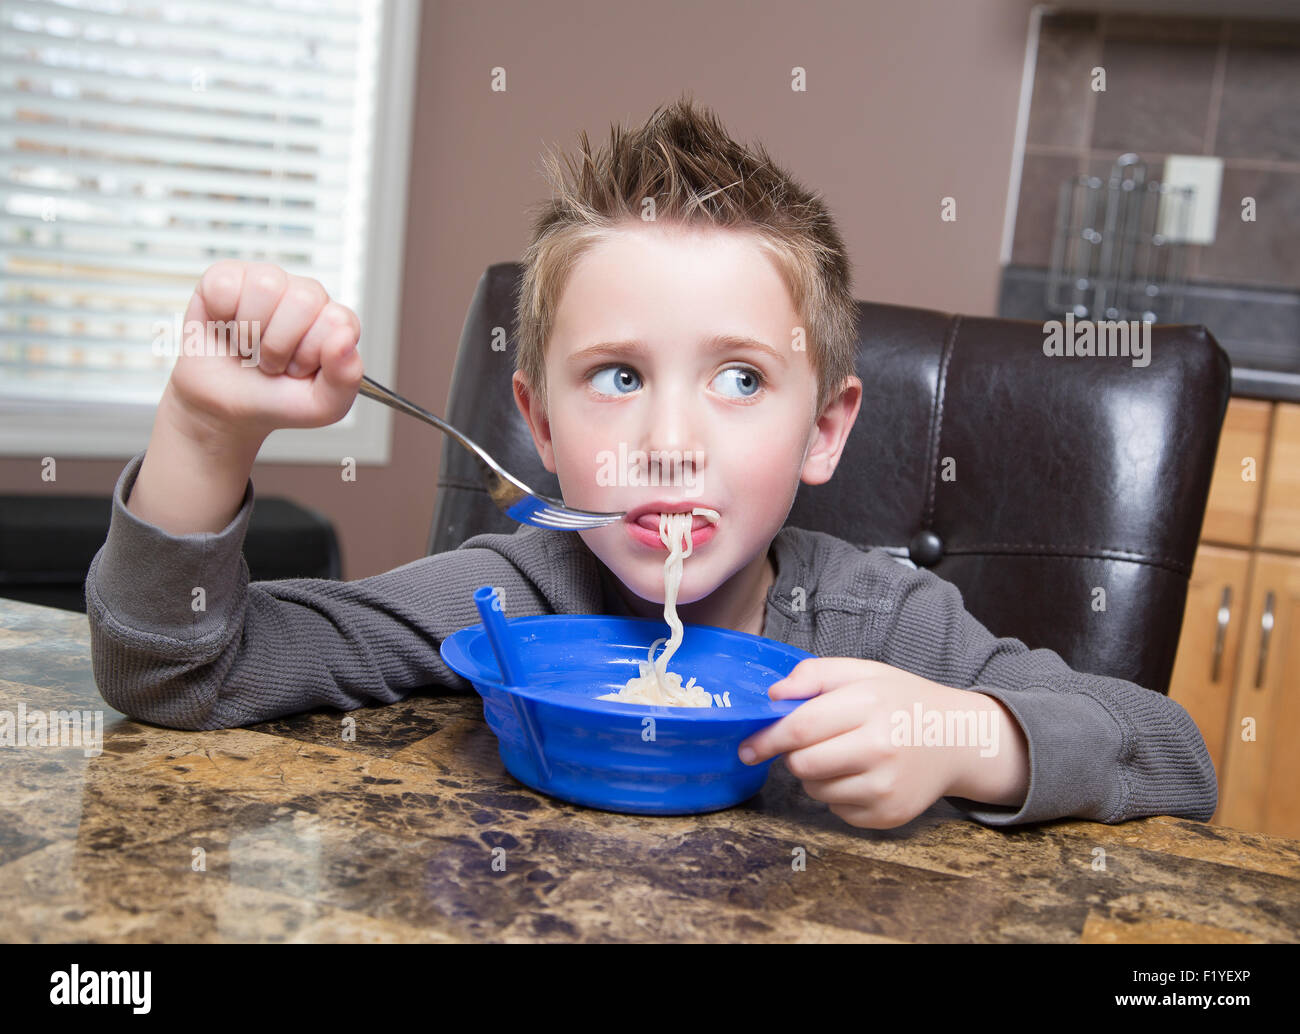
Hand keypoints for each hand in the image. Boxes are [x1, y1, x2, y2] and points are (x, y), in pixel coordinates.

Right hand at [166, 260, 363, 443]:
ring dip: (250, 333)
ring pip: (266, 286)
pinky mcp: (226, 278)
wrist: (222, 409)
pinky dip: (221, 315)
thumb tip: (345, 337)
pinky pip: (225, 284)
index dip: (311, 353)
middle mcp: (305, 297)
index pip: (337, 320)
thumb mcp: (322, 406)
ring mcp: (267, 283)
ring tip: (248, 347)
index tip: (297, 370)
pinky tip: (226, 328)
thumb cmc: (274, 402)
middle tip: (270, 362)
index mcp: (335, 323)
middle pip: (304, 299)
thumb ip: (346, 376)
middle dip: (279, 345)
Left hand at [737, 658, 1025, 828]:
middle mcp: (879, 749)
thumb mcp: (863, 672)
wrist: (958, 740)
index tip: (746, 746)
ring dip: (815, 774)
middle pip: (801, 765)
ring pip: (815, 790)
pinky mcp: (888, 816)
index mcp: (868, 705)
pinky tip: (861, 774)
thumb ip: (814, 675)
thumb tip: (773, 696)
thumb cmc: (902, 702)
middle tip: (807, 743)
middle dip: (792, 755)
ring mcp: (885, 787)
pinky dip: (837, 793)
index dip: (766, 739)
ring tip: (842, 754)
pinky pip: (836, 810)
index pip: (799, 729)